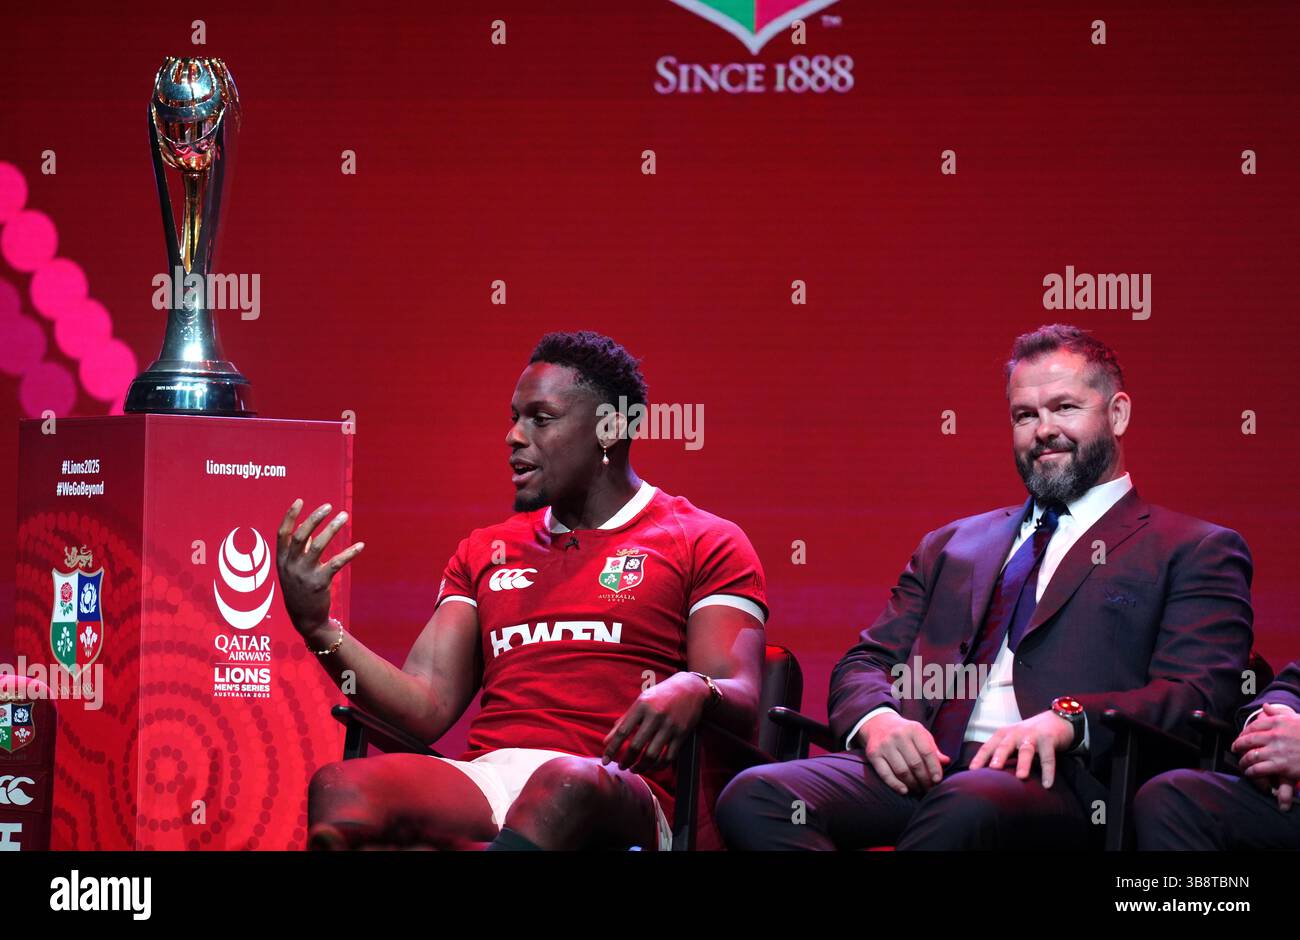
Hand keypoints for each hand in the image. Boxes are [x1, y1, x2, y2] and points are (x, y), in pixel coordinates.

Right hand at [275, 499, 363, 639]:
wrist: (305, 619)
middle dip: (314, 518)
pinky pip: (337, 563)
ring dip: (332, 528)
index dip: (290, 516)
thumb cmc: (300, 590)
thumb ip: (299, 551)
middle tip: (328, 506)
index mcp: (281, 561)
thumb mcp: (292, 570)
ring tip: (344, 516)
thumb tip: (309, 530)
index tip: (299, 501)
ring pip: (318, 545)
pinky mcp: (320, 582)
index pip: (282, 534)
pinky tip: (360, 545)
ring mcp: (304, 574)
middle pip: (300, 536)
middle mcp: (290, 565)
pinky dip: (349, 552)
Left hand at [601, 672, 710, 772]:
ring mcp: (670, 726)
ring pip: (652, 755)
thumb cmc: (660, 695)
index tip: (605, 761)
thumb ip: (624, 720)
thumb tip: (607, 741)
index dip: (612, 749)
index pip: (622, 731)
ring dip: (641, 767)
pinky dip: (658, 766)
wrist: (690, 688)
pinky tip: (651, 767)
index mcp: (642, 706)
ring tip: (634, 769)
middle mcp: (655, 716)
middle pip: (636, 746)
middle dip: (626, 761)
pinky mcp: (681, 734)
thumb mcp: (641, 701)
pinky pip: (668, 757)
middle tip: (621, 767)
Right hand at [857, 712, 949, 794]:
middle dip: (924, 779)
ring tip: (918, 789)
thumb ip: (933, 749)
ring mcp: (884, 745)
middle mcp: (898, 735)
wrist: (878, 723)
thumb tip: (946, 762)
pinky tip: (904, 790)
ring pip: (901, 771)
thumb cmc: (905, 732)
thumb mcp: (921, 735)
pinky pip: (885, 774)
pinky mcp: (873, 754)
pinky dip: (895, 785)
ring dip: (912, 784)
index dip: (934, 768)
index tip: (937, 780)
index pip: (927, 752)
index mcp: (913, 729)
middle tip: (928, 788)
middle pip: (915, 764)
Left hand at [969, 709, 1073, 787]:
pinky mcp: (1048, 739)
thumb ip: (1002, 752)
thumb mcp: (1012, 739)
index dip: (980, 758)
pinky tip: (1047, 784)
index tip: (972, 770)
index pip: (989, 747)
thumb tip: (987, 775)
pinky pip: (1048, 757)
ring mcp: (1032, 735)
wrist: (1056, 719)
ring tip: (1021, 777)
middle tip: (993, 769)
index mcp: (1004, 734)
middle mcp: (1015, 733)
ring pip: (1026, 750)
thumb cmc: (1029, 734)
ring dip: (1023, 763)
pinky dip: (1048, 771)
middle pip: (1005, 746)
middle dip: (998, 757)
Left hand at [1233, 704, 1299, 803]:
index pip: (1254, 726)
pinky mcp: (1281, 766)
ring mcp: (1277, 751)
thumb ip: (1278, 713)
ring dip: (1243, 762)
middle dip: (1238, 746)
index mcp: (1278, 723)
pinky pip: (1258, 769)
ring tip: (1242, 764)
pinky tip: (1250, 773)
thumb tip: (1265, 706)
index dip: (1244, 733)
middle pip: (1248, 740)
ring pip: (1250, 756)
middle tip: (1235, 749)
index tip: (1241, 737)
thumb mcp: (1296, 719)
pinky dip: (1251, 772)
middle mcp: (1275, 735)